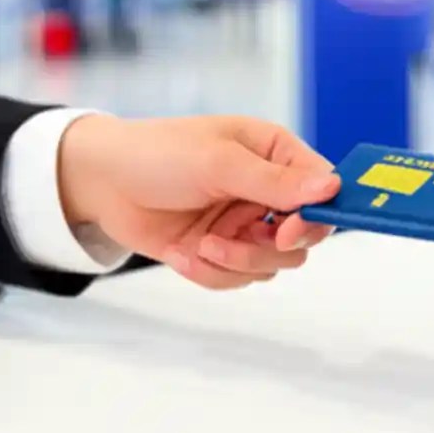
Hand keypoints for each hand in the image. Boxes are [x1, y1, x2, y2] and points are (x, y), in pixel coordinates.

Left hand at [57, 115, 339, 289]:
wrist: (100, 182)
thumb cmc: (159, 154)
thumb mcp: (219, 162)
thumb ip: (275, 181)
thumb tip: (333, 187)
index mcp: (276, 155)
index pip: (323, 189)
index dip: (315, 215)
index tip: (287, 230)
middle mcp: (267, 191)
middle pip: (304, 236)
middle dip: (268, 247)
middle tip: (236, 240)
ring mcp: (245, 224)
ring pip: (273, 264)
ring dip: (237, 262)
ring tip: (202, 244)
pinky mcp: (221, 251)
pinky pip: (237, 278)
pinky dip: (212, 272)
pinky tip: (185, 253)